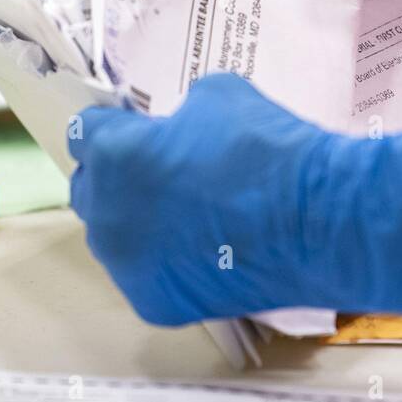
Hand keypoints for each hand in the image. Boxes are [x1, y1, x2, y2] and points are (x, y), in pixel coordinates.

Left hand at [68, 74, 401, 324]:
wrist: (315, 221)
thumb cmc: (266, 149)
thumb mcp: (221, 96)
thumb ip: (185, 114)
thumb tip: (185, 130)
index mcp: (114, 156)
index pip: (87, 132)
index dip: (115, 126)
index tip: (139, 128)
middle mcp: (106, 214)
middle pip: (93, 190)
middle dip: (121, 177)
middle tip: (168, 172)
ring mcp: (129, 266)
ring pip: (120, 241)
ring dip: (143, 225)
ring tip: (196, 217)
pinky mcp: (157, 304)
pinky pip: (152, 277)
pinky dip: (173, 265)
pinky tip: (213, 253)